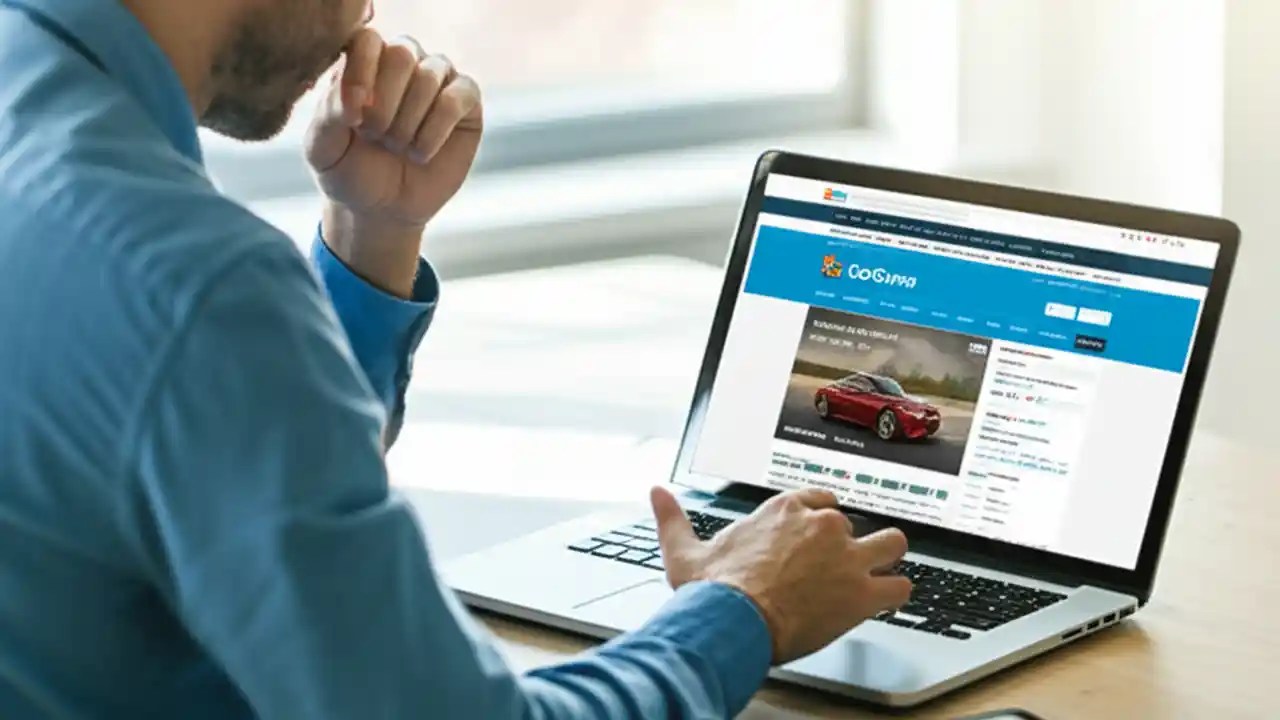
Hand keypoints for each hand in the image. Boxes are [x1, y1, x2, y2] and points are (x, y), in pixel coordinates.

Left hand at [305, 29, 482, 295]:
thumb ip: (329, 112)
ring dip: (409, 120)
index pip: (366, 39)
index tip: (353, 117)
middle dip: (386, 103)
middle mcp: (401, 61)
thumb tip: (356, 95)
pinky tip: (421, 153)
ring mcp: (436, 78)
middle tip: (376, 137)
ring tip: (398, 148)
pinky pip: (458, 97)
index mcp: (362, 61)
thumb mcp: (323, 148)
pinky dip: (437, 128)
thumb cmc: (348, 171)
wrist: (382, 209)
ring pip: (430, 74)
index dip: (361, 72)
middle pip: (401, 53)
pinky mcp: (466, 101)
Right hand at [651, 486, 911, 663]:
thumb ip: (674, 518)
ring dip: (887, 557)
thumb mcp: (685, 550)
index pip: (820, 499)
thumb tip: (656, 494)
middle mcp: (822, 526)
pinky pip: (899, 586)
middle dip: (848, 543)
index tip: (817, 535)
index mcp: (785, 509)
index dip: (820, 517)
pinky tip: (886, 601)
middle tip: (836, 566)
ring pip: (892, 543)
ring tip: (878, 572)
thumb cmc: (714, 589)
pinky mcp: (862, 592)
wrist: (735, 621)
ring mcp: (847, 557)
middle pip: (854, 523)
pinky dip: (895, 594)